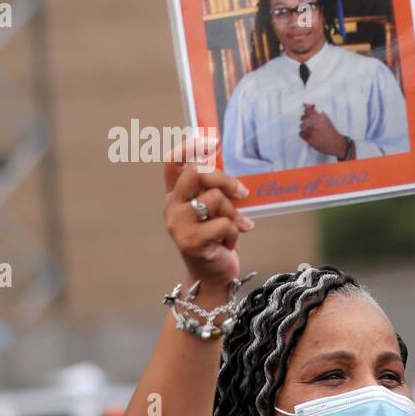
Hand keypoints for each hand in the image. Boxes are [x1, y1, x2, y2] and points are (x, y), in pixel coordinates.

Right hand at [162, 136, 253, 291]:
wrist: (214, 275)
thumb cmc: (218, 238)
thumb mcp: (217, 210)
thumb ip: (217, 190)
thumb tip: (232, 164)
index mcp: (176, 194)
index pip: (173, 162)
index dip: (189, 146)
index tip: (211, 140)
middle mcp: (172, 206)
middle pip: (196, 173)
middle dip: (225, 179)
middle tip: (243, 192)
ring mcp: (178, 224)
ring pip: (215, 199)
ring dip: (234, 213)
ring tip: (236, 226)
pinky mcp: (190, 241)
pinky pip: (223, 224)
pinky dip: (235, 232)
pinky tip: (230, 242)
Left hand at [299, 104, 348, 157]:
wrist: (335, 143)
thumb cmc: (331, 132)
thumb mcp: (325, 119)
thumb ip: (315, 112)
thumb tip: (305, 104)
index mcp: (320, 117)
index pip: (307, 110)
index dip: (306, 110)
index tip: (306, 110)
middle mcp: (315, 123)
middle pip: (303, 117)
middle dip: (305, 120)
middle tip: (310, 124)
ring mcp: (311, 131)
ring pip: (301, 125)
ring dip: (305, 128)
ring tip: (311, 131)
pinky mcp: (309, 139)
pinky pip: (300, 133)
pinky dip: (303, 134)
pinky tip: (309, 135)